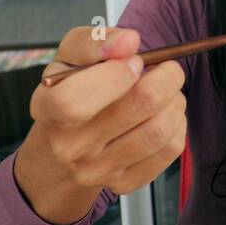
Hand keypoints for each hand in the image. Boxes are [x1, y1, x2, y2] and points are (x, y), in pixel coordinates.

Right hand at [16, 26, 186, 223]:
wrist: (68, 144)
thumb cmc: (74, 90)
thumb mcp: (72, 56)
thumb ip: (97, 41)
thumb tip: (128, 41)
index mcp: (48, 109)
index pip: (76, 100)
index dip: (116, 75)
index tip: (135, 61)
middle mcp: (68, 146)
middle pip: (139, 105)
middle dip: (166, 77)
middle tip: (167, 68)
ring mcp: (96, 170)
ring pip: (160, 130)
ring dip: (176, 101)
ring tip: (168, 91)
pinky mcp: (124, 183)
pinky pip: (170, 149)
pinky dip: (177, 125)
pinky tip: (164, 115)